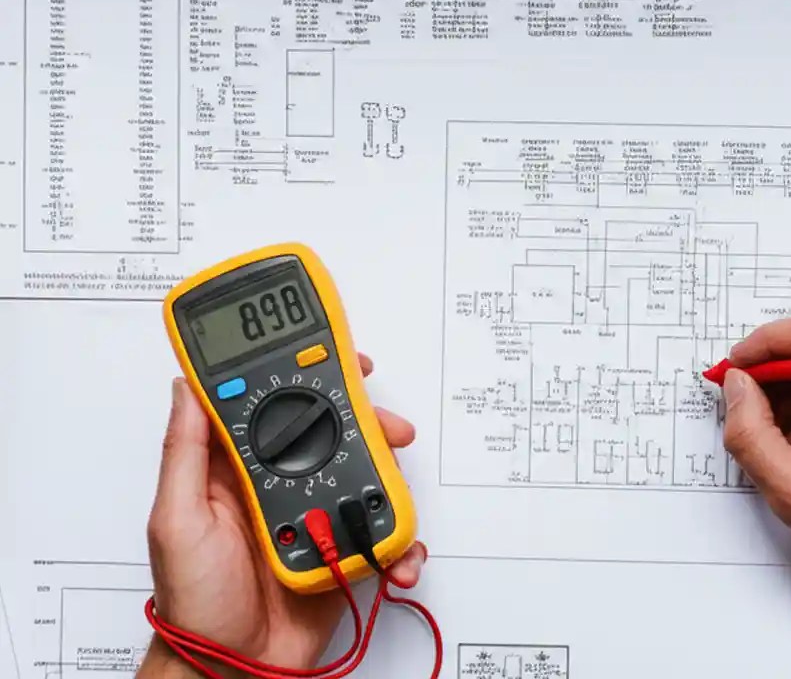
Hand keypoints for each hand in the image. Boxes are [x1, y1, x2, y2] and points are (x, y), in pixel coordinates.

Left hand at [138, 354, 426, 676]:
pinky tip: (392, 552)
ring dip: (391, 483)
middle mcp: (278, 489)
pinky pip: (382, 534)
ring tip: (391, 497)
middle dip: (369, 424)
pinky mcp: (343, 552)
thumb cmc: (194, 602)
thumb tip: (188, 387)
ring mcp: (315, 519)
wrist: (232, 670)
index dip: (306, 375)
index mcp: (236, 472)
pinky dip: (399, 541)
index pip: (273, 407)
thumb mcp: (176, 520)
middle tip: (388, 426)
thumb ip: (185, 452)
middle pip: (333, 435)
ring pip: (367, 479)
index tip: (337, 358)